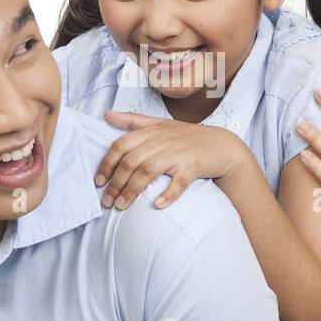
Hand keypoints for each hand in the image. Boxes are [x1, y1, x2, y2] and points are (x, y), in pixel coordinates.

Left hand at [97, 111, 246, 208]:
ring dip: (132, 190)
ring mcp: (178, 153)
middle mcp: (162, 140)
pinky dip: (168, 194)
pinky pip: (178, 182)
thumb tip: (106, 114)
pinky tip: (157, 205)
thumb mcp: (160, 123)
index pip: (121, 145)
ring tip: (121, 205)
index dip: (107, 163)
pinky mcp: (193, 166)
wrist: (221, 145)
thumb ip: (132, 120)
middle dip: (116, 183)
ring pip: (148, 171)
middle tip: (107, 201)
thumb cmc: (187, 136)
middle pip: (132, 161)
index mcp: (151, 131)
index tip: (98, 181)